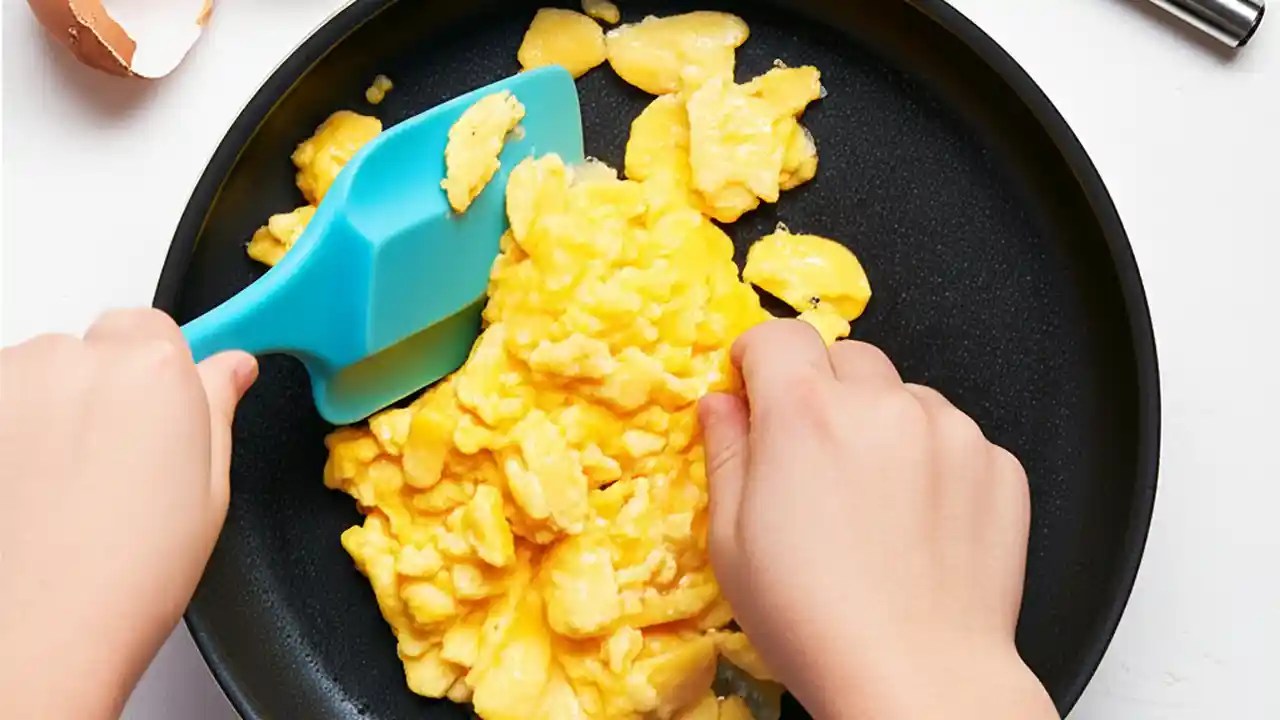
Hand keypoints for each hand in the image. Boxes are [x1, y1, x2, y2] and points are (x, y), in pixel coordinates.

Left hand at [0, 309, 256, 719]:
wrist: (37, 630)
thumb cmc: (125, 572)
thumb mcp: (211, 488)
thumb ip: (218, 407)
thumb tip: (229, 368)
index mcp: (153, 366)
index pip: (156, 326)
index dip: (163, 371)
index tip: (164, 408)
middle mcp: (75, 357)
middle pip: (96, 346)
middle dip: (108, 387)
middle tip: (122, 461)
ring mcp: (11, 381)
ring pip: (42, 373)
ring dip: (54, 409)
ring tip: (69, 485)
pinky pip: (4, 402)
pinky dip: (14, 433)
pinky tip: (32, 489)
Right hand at [701, 320, 1055, 719]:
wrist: (918, 678)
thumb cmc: (813, 621)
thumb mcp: (732, 540)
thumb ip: (726, 452)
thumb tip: (722, 403)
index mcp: (805, 414)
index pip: (777, 336)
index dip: (758, 359)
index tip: (755, 386)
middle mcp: (882, 405)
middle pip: (845, 357)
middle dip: (822, 390)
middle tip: (814, 458)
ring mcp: (949, 431)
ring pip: (903, 395)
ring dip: (882, 425)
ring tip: (873, 502)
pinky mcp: (998, 465)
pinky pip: (954, 437)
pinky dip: (933, 461)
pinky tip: (916, 522)